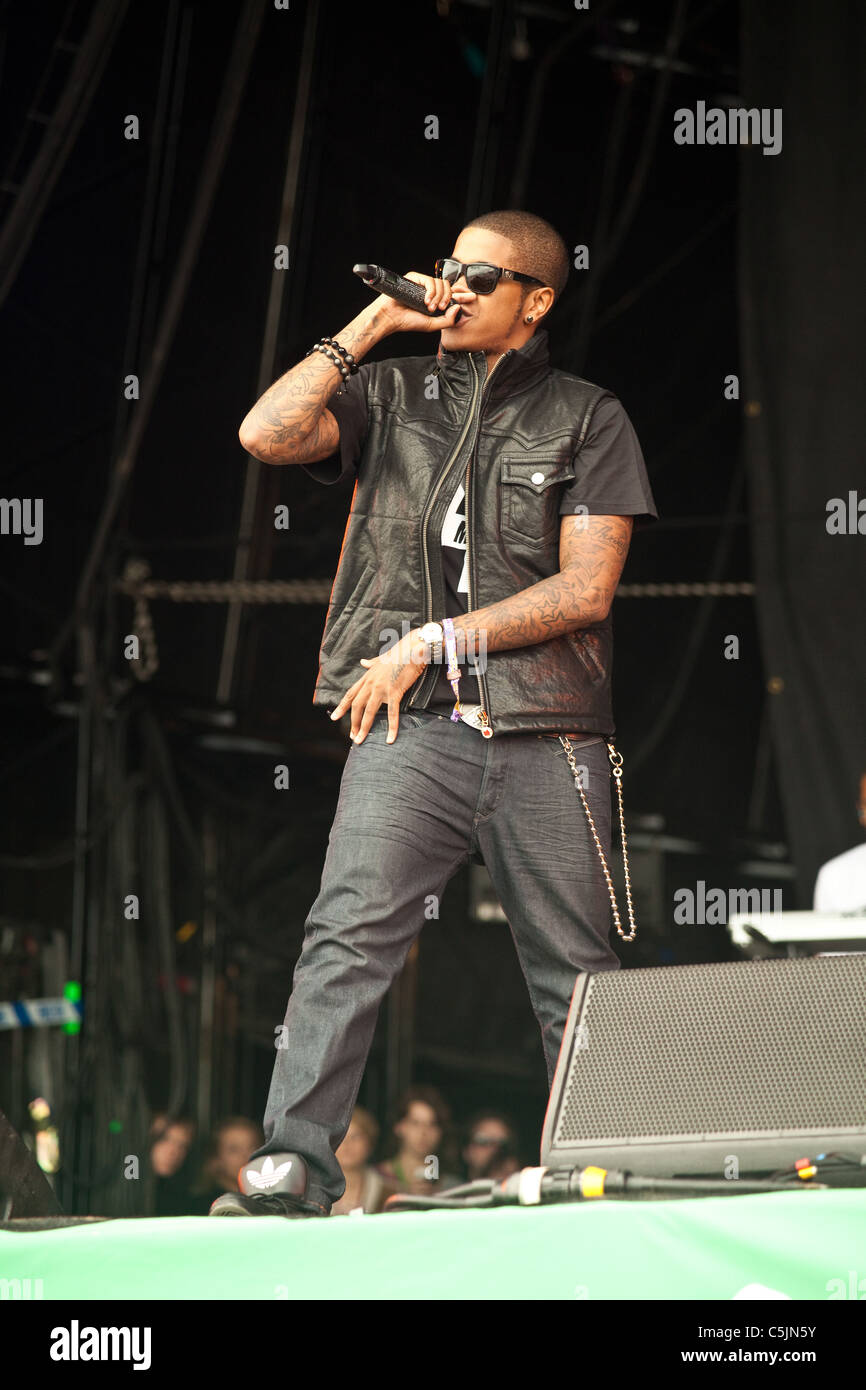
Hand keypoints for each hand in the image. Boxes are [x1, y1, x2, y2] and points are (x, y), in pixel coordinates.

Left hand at [329, 628, 428, 744]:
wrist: (412, 649)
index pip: (350, 694)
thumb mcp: (381, 659)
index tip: (334, 717)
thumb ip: (371, 663)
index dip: (342, 707)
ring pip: (369, 711)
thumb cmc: (399, 653)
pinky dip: (391, 727)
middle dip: (353, 722)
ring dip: (364, 728)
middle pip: (357, 706)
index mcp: (367, 677)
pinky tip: (389, 738)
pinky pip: (392, 713)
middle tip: (352, 736)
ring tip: (360, 740)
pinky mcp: (394, 691)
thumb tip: (362, 662)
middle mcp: (371, 683)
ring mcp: (381, 688)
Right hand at [368, 271, 463, 334]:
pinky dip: (431, 292)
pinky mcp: (415, 277)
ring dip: (438, 297)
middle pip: (448, 287)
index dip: (462, 295)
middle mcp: (429, 291)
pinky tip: (426, 301)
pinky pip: (431, 281)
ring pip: (441, 283)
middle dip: (447, 298)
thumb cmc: (408, 322)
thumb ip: (447, 320)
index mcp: (434, 300)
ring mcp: (423, 283)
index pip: (451, 295)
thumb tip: (458, 307)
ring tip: (430, 307)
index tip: (472, 297)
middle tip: (439, 308)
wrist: (391, 318)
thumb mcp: (432, 325)